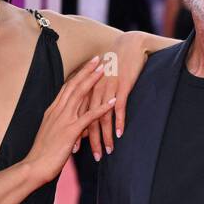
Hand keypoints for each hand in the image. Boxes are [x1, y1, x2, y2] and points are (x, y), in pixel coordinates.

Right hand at [28, 56, 114, 184]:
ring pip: (80, 95)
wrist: (34, 166)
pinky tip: (113, 101)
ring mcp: (64, 120)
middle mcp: (57, 111)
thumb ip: (65, 127)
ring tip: (105, 70)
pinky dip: (102, 107)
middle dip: (86, 71)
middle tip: (98, 58)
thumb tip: (80, 128)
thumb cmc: (42, 154)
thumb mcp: (54, 136)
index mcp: (52, 111)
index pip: (66, 88)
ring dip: (94, 81)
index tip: (86, 65)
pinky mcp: (70, 131)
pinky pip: (89, 117)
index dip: (77, 75)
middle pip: (74, 86)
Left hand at [77, 31, 149, 159]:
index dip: (77, 134)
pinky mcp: (121, 86)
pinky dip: (119, 121)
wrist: (128, 47)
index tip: (75, 150)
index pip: (78, 116)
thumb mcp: (102, 81)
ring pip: (103, 116)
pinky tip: (120, 134)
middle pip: (89, 120)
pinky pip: (119, 107)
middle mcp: (94, 90)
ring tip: (108, 150)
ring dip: (106, 135)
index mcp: (87, 89)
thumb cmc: (116, 65)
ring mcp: (108, 88)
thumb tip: (94, 114)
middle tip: (94, 156)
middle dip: (91, 140)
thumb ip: (96, 97)